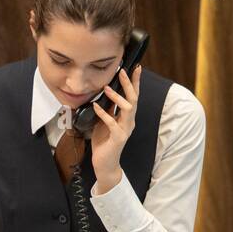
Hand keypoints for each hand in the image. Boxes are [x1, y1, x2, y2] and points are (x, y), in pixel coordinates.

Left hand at [90, 64, 141, 192]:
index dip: (135, 82)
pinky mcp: (118, 138)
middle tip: (123, 71)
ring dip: (117, 97)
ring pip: (128, 109)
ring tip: (107, 88)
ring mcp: (125, 130)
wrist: (104, 164)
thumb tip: (106, 93)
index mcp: (127, 117)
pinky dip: (104, 113)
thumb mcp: (104, 122)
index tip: (136, 67)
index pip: (133, 96)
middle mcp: (129, 122)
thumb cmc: (104, 142)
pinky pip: (112, 123)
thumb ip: (108, 109)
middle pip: (133, 99)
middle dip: (129, 84)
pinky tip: (96, 106)